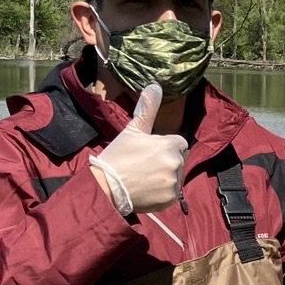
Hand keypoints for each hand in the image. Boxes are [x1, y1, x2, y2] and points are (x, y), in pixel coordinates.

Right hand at [90, 83, 186, 215]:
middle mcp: (175, 163)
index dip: (165, 147)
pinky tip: (145, 190)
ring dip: (163, 178)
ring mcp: (173, 182)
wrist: (106, 186)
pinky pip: (170, 194)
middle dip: (164, 162)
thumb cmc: (117, 156)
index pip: (179, 143)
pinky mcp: (169, 199)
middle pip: (177, 160)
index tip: (150, 152)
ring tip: (142, 179)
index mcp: (169, 144)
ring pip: (174, 177)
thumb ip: (147, 109)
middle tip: (143, 166)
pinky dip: (160, 194)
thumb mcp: (132, 130)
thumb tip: (155, 86)